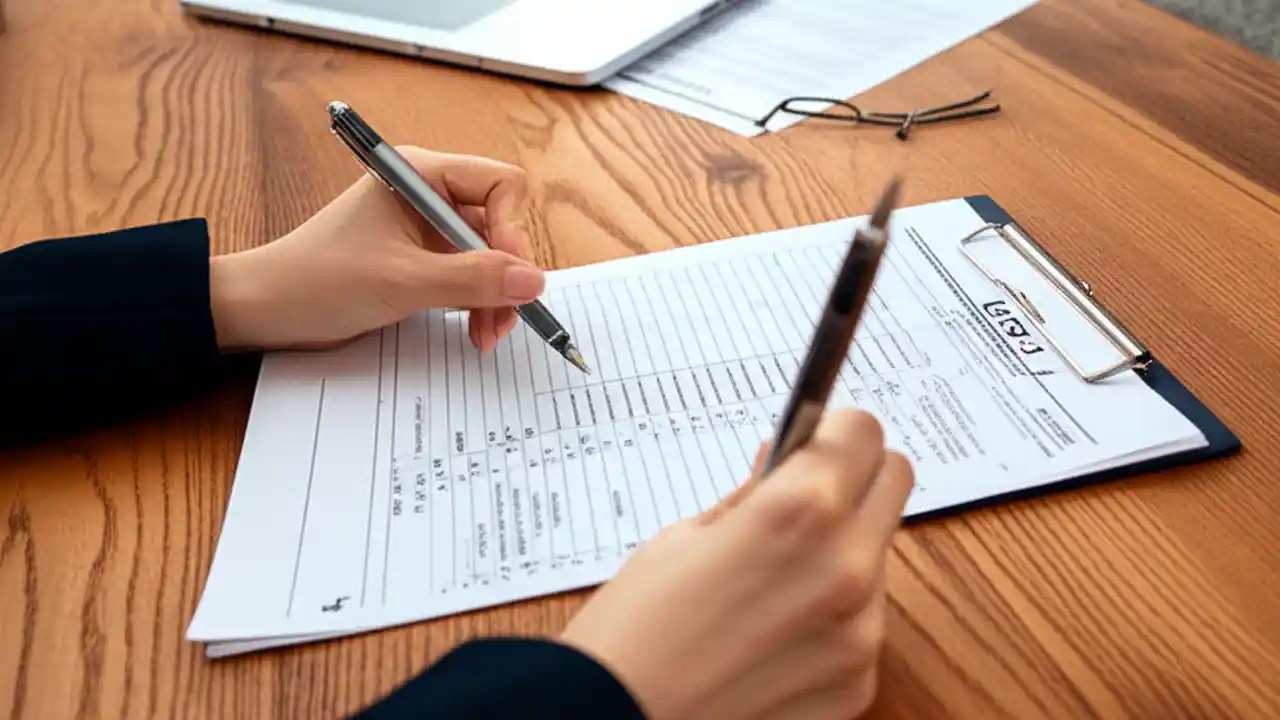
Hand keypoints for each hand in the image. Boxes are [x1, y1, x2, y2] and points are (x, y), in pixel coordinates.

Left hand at [209, 147, 543, 351]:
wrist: (266, 310)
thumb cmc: (320, 280)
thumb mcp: (403, 281)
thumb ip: (472, 279)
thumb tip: (534, 281)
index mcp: (420, 175)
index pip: (500, 185)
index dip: (511, 229)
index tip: (506, 275)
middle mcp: (427, 195)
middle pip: (499, 225)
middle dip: (505, 273)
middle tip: (503, 318)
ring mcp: (424, 229)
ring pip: (487, 256)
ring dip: (494, 296)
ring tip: (487, 334)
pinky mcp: (420, 260)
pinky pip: (467, 276)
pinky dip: (476, 303)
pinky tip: (473, 330)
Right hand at [560, 410, 913, 719]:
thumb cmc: (634, 626)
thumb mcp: (686, 534)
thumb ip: (755, 493)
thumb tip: (787, 457)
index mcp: (800, 511)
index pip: (864, 431)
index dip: (833, 432)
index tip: (814, 443)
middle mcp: (846, 567)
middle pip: (895, 480)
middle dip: (854, 477)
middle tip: (807, 497)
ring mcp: (861, 633)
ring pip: (880, 554)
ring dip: (844, 549)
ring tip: (776, 580)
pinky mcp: (859, 682)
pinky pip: (866, 621)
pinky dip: (834, 615)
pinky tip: (777, 632)